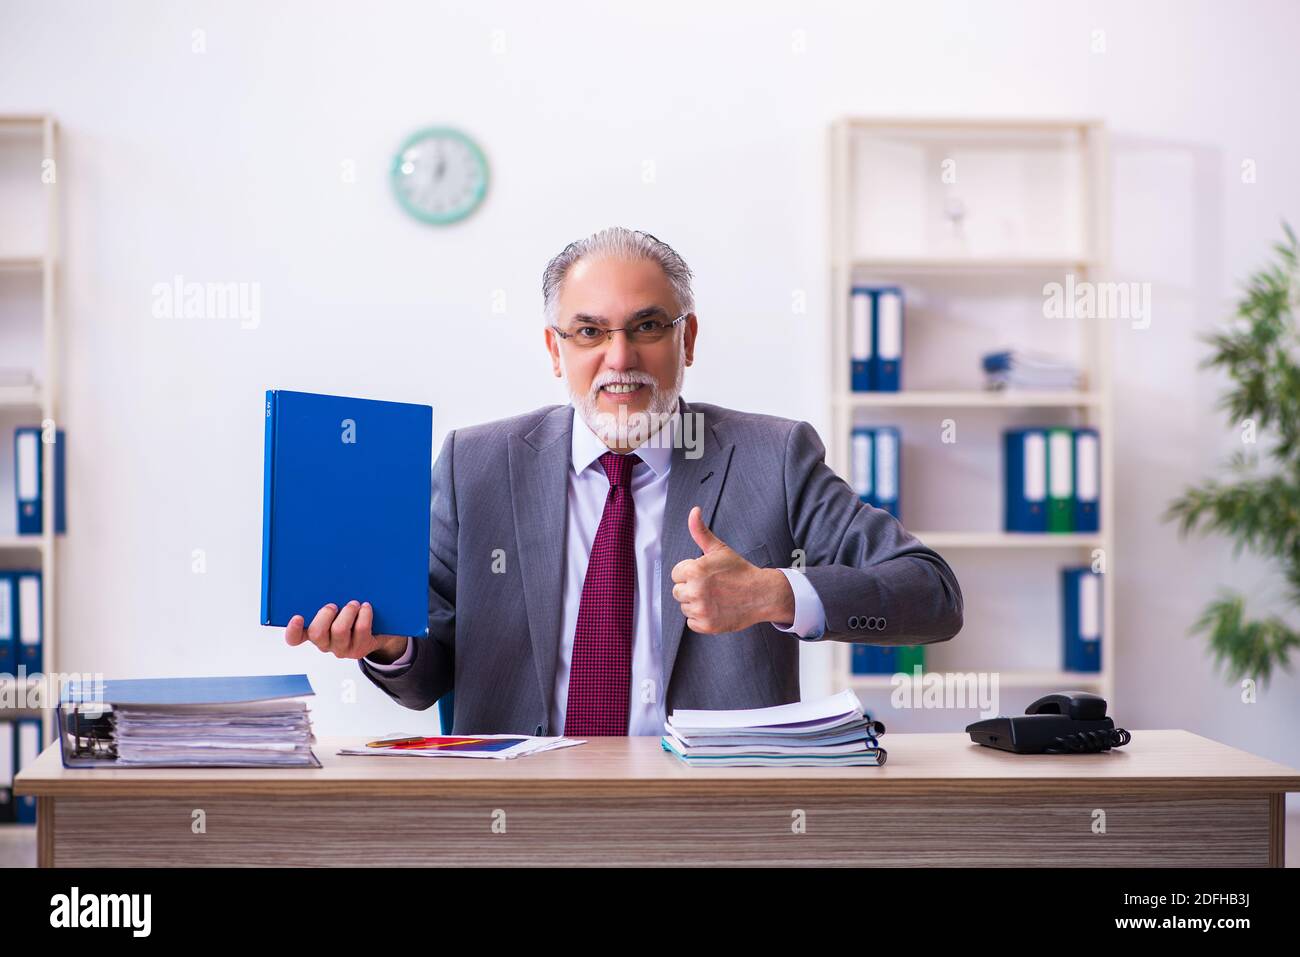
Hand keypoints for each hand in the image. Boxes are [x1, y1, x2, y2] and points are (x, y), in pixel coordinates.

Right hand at [284, 601, 407, 662]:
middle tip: (333, 605)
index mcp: (312, 631)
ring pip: (339, 630)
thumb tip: (326, 575)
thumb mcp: (337, 605)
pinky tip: (366, 607)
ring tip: (354, 603)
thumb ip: (326, 597)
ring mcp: (342, 648)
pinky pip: (360, 630)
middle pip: (317, 633)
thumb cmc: (351, 614)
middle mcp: (325, 643)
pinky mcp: (359, 648)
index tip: (297, 617)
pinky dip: (364, 615)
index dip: (293, 630)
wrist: (378, 630)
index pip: (294, 638)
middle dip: (325, 615)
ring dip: (347, 612)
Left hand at [670, 506, 794, 633]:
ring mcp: (701, 610)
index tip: (706, 574)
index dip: (690, 573)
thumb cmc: (739, 570)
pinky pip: (691, 622)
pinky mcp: (706, 626)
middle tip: (711, 586)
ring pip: (684, 607)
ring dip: (696, 604)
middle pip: (677, 591)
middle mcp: (695, 591)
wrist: (762, 594)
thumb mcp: (719, 549)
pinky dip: (701, 618)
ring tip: (715, 597)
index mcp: (694, 570)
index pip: (676, 574)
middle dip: (691, 588)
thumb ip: (700, 532)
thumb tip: (694, 511)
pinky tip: (715, 609)